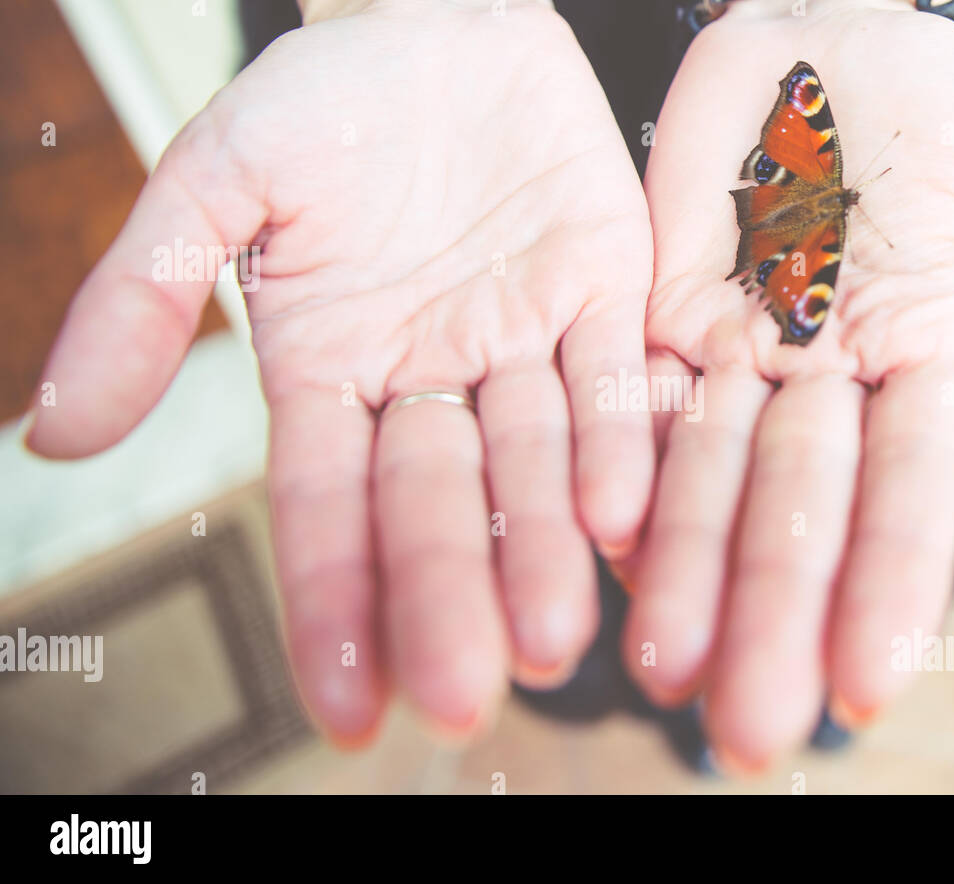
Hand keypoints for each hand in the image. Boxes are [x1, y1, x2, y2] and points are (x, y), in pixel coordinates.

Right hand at [26, 0, 654, 743]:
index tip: (350, 705)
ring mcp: (524, 343)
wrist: (438, 21)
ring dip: (547, 545)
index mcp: (333, 373)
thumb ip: (144, 295)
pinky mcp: (606, 293)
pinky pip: (619, 378)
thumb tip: (52, 434)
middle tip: (466, 691)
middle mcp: (433, 381)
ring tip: (555, 634)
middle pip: (443, 504)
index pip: (330, 507)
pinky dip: (624, 440)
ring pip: (540, 461)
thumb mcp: (218, 177)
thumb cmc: (323, 100)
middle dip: (452, 594)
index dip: (337, 602)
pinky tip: (625, 514)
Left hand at [622, 0, 953, 769]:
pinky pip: (634, 407)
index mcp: (917, 355)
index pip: (909, 490)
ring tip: (664, 672)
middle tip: (746, 730)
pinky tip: (598, 553)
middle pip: (799, 509)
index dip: (892, 582)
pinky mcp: (658, 320)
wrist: (808, 38)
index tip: (872, 683)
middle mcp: (825, 377)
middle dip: (775, 614)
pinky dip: (618, 474)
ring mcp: (738, 353)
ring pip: (709, 477)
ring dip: (687, 575)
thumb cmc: (925, 94)